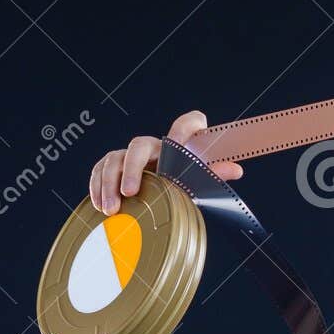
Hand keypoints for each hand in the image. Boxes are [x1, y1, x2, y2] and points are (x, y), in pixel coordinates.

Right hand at [88, 110, 243, 214]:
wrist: (156, 196)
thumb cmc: (178, 186)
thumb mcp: (195, 184)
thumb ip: (212, 175)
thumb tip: (236, 169)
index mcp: (175, 147)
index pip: (186, 126)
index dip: (191, 125)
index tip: (193, 130)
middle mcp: (151, 147)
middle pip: (138, 146)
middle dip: (133, 169)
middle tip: (131, 192)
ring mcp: (128, 156)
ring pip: (114, 159)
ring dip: (109, 183)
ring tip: (112, 209)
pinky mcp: (112, 167)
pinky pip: (99, 169)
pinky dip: (97, 186)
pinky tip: (100, 205)